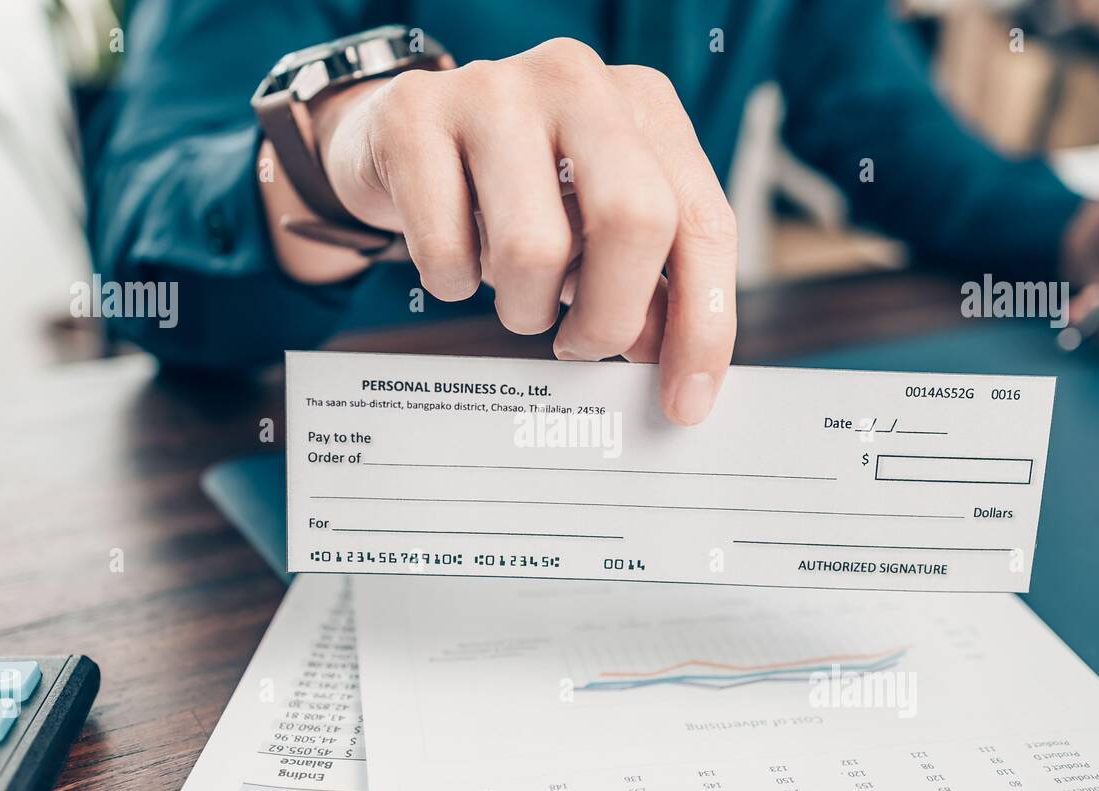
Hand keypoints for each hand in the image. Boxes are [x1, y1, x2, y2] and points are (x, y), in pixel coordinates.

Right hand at [314, 38, 736, 424]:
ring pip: (534, 248)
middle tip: (581, 347)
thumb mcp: (593, 230)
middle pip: (635, 219)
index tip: (684, 402)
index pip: (702, 222)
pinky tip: (455, 259)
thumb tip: (672, 367)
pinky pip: (446, 251)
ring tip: (515, 293)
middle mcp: (578, 80)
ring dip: (524, 308)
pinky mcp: (412, 116)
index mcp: (644, 104)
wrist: (395, 137)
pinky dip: (453, 283)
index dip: (703, 325)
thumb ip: (645, 286)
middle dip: (611, 316)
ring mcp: (492, 88)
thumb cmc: (515, 194)